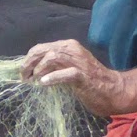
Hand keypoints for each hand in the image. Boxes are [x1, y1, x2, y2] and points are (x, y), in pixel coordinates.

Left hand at [19, 39, 133, 116]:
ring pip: (52, 58)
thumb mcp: (68, 68)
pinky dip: (53, 77)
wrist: (113, 90)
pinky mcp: (84, 75)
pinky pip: (65, 73)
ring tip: (35, 81)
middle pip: (43, 51)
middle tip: (25, 78)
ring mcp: (79, 61)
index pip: (40, 47)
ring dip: (39, 70)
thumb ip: (54, 65)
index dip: (28, 59)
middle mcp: (72, 49)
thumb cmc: (89, 81)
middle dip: (29, 64)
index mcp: (68, 46)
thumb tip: (31, 71)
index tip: (23, 73)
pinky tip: (44, 83)